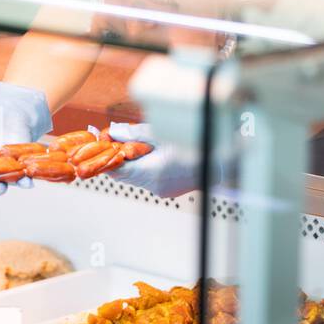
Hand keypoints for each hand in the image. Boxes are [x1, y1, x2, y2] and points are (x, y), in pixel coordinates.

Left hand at [107, 122, 229, 197]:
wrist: (221, 162)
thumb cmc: (194, 145)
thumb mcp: (161, 134)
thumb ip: (134, 134)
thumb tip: (114, 132)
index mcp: (149, 172)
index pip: (117, 170)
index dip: (107, 158)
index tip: (102, 146)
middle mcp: (152, 185)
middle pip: (125, 175)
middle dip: (119, 160)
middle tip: (115, 144)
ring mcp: (161, 190)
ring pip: (137, 178)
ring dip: (132, 164)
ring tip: (134, 147)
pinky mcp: (168, 191)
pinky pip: (149, 180)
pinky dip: (145, 169)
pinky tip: (152, 156)